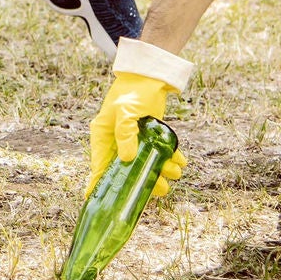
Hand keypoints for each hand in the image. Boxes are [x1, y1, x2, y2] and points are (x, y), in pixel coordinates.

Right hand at [88, 73, 189, 198]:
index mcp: (103, 136)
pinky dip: (169, 158)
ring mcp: (132, 140)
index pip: (99, 167)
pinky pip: (157, 153)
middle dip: (145, 181)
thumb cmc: (133, 91)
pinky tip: (181, 161)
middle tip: (162, 189)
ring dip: (161, 170)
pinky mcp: (147, 136)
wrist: (149, 75)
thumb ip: (125, 133)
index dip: (99, 187)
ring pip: (144, 164)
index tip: (102, 205)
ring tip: (176, 171)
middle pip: (126, 171)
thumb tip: (127, 158)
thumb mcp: (126, 111)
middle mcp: (115, 141)